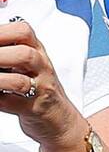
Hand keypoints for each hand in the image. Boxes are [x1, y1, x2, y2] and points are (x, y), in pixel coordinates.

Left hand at [0, 20, 85, 151]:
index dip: (2, 32)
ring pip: (19, 82)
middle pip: (24, 55)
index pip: (23, 32)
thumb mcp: (28, 64)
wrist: (60, 119)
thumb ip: (9, 53)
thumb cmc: (38, 89)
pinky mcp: (33, 109)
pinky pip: (11, 104)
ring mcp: (40, 89)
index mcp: (37, 52)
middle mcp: (42, 68)